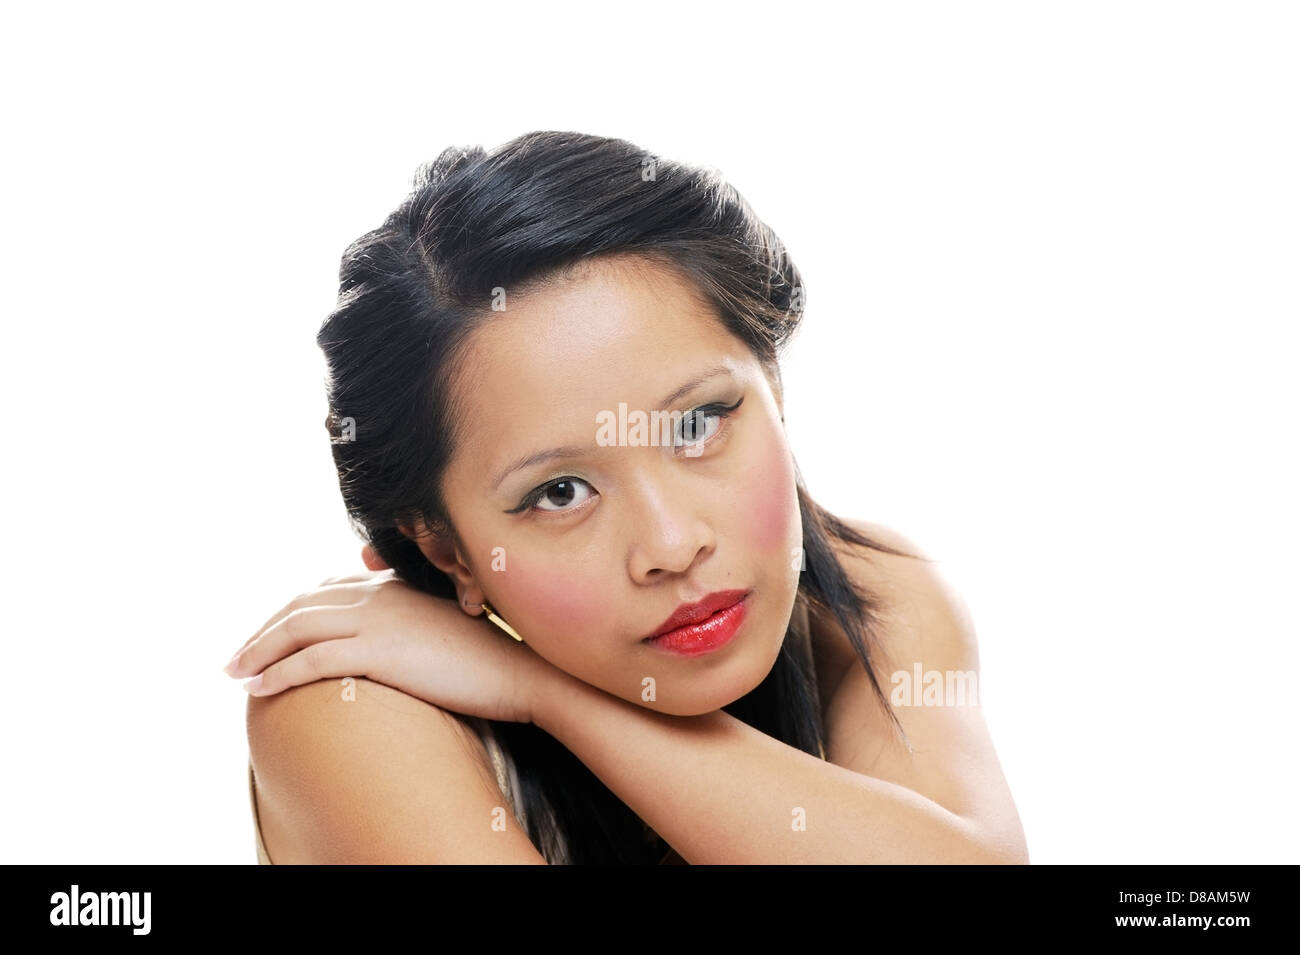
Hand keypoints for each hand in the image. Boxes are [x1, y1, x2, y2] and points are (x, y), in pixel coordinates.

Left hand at [222, 569, 547, 723]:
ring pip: (298, 628)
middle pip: (301, 606)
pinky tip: (261, 688)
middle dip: (262, 631)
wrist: (518, 672)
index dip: (289, 613)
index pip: (323, 590)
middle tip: (236, 657)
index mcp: (392, 585)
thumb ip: (407, 609)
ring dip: (259, 651)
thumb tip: (382, 602)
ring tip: (237, 673)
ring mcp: (378, 619)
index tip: (268, 635)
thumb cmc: (486, 655)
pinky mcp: (380, 650)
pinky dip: (280, 672)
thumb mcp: (441, 621)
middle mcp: (379, 594)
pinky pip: (314, 658)